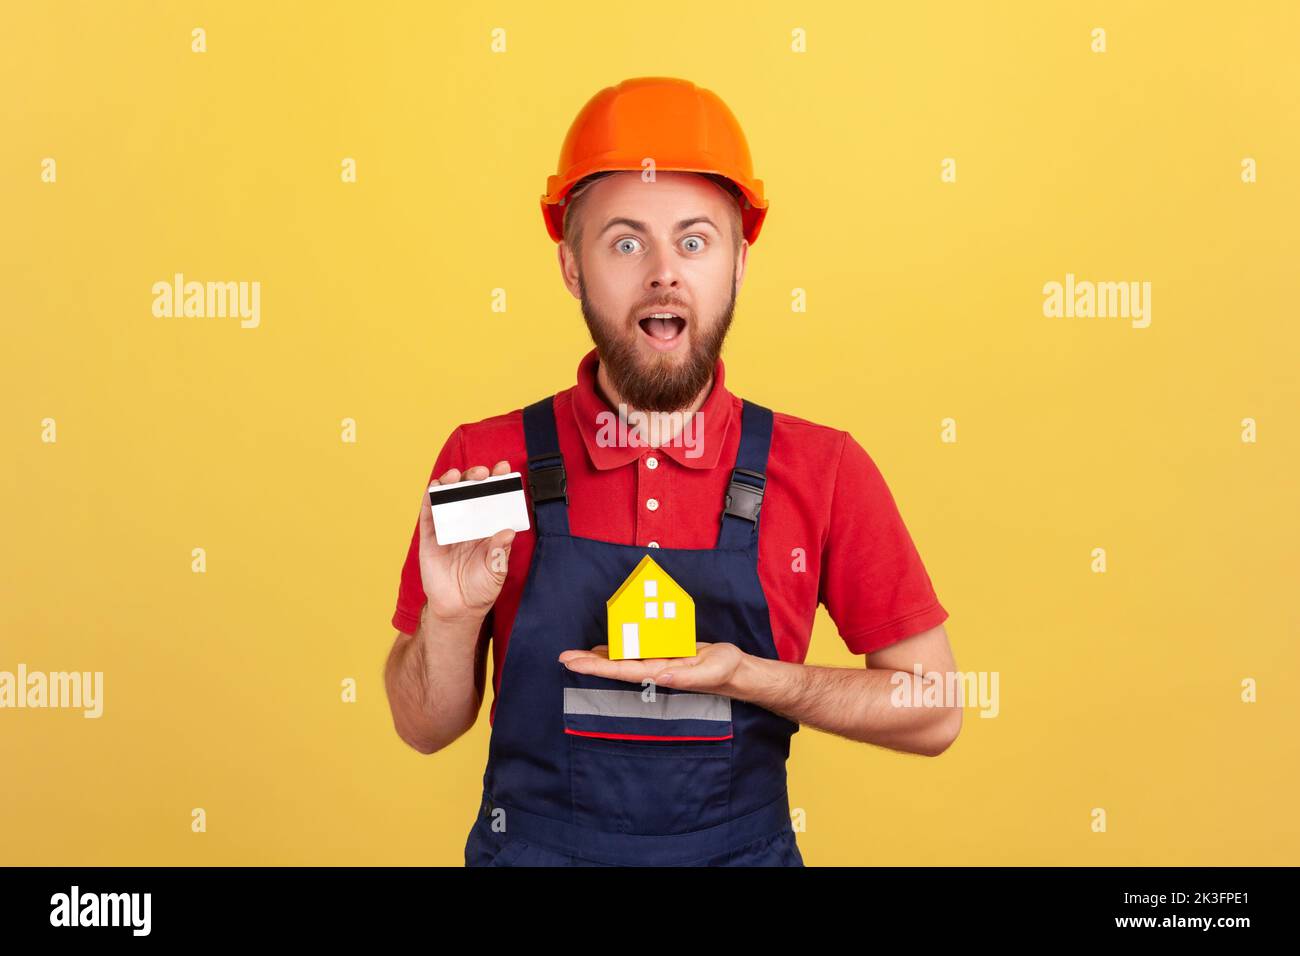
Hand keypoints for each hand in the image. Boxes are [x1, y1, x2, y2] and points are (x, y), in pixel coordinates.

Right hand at [418, 460, 515, 623]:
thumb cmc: (481, 588)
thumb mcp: (496, 571)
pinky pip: (429, 514)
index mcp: (488, 527)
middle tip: (483, 472)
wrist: (458, 609)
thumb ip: (500, 552)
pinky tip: (435, 488)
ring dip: (451, 482)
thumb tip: (508, 533)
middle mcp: (469, 523)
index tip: (504, 469)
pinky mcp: (430, 537)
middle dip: (476, 478)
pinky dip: (430, 499)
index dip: (499, 482)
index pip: (494, 499)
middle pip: (471, 492)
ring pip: (449, 498)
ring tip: (456, 476)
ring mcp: (449, 528)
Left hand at [558, 642, 746, 695]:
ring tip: (575, 654)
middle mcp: (653, 670)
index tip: (574, 664)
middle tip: (563, 657)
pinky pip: (635, 650)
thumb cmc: (725, 671)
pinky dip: (618, 648)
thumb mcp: (709, 671)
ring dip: (599, 657)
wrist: (736, 670)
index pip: (621, 670)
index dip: (596, 667)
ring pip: (622, 658)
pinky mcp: (663, 653)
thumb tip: (660, 675)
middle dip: (589, 663)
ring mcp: (657, 662)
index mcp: (660, 674)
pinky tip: (605, 648)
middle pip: (615, 666)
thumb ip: (686, 674)